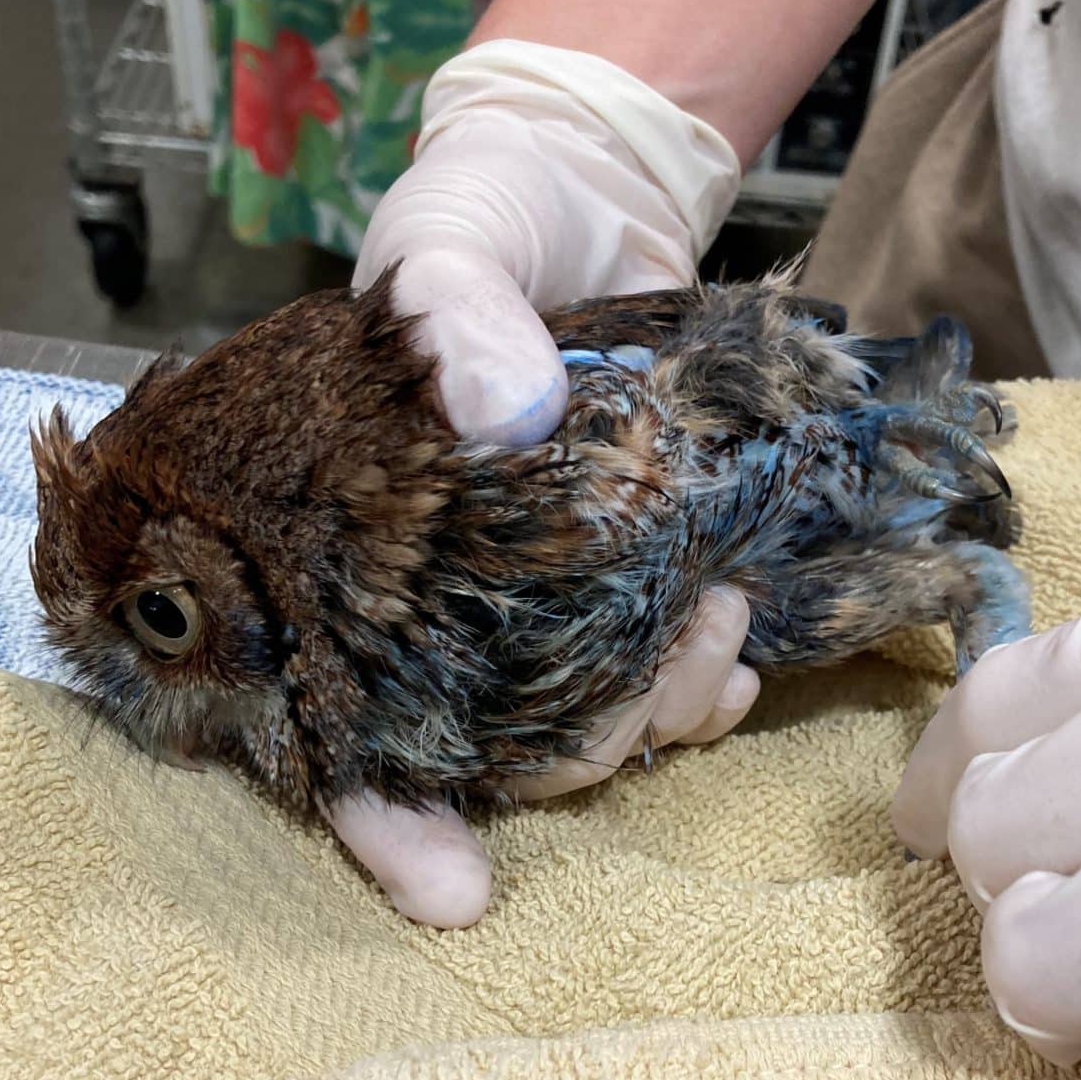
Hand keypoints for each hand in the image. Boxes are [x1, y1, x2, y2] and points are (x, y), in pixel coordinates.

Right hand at [339, 42, 747, 926]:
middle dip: (582, 746)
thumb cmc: (482, 213)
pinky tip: (739, 654)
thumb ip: (456, 310)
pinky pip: (657, 664)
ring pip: (584, 719)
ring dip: (661, 710)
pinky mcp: (627, 557)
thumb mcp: (446, 238)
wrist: (586, 187)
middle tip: (668, 675)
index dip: (385, 813)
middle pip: (491, 742)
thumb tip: (508, 416)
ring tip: (722, 636)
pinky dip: (704, 683)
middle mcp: (442, 586)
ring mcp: (540, 584)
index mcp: (359, 544)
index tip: (449, 892)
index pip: (341, 710)